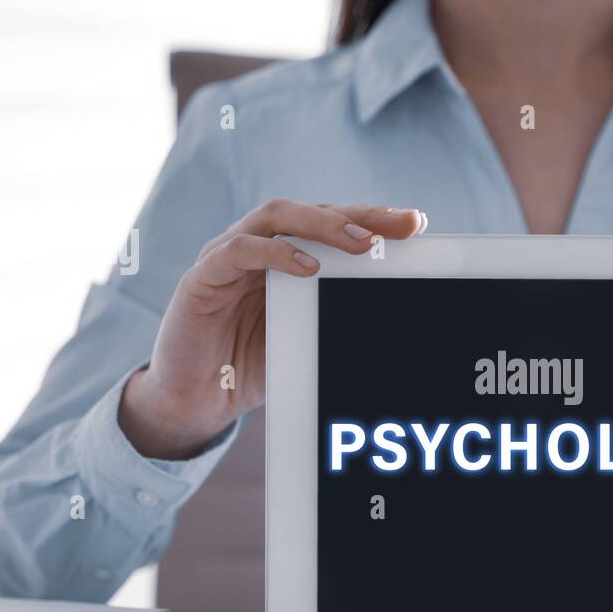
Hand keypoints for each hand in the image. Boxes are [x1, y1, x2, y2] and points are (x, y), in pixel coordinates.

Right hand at [119, 201, 425, 458]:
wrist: (196, 400)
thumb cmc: (252, 366)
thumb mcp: (307, 339)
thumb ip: (337, 316)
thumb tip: (393, 312)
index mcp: (285, 255)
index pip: (332, 224)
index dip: (372, 219)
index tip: (416, 225)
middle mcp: (257, 245)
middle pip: (311, 211)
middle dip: (360, 215)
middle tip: (402, 225)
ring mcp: (227, 255)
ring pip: (277, 216)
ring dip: (323, 226)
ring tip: (361, 243)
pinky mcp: (202, 277)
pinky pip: (239, 250)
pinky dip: (276, 253)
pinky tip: (307, 266)